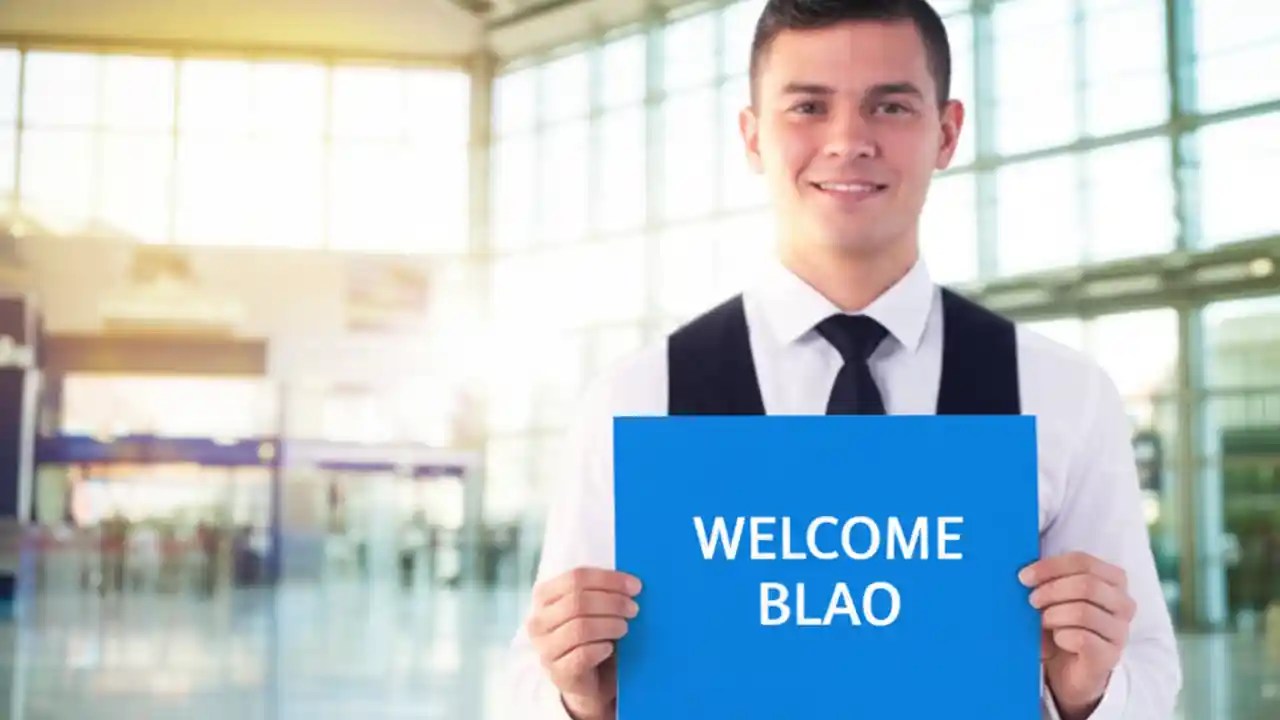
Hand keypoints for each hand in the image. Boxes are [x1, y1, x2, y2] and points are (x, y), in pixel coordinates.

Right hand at [526, 567, 641, 719]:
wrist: (591, 679)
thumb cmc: (594, 636)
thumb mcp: (595, 609)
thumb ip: (604, 592)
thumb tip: (632, 583)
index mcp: (545, 596)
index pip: (575, 578)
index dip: (608, 579)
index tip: (635, 586)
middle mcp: (539, 621)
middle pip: (577, 602)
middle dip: (612, 602)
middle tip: (633, 609)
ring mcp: (545, 648)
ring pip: (580, 628)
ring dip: (609, 625)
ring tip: (624, 628)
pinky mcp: (558, 672)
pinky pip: (582, 655)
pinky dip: (601, 649)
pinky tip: (609, 648)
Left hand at [1020, 552, 1135, 719]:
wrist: (1066, 668)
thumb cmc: (1060, 623)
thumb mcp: (1054, 596)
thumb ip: (1048, 578)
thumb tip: (1026, 571)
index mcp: (1112, 580)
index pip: (1083, 561)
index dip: (1050, 567)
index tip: (1024, 577)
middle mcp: (1123, 604)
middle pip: (1086, 585)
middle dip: (1051, 591)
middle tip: (1032, 601)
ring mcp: (1120, 631)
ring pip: (1083, 612)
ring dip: (1053, 616)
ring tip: (1043, 622)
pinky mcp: (1110, 656)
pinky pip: (1082, 639)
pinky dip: (1061, 637)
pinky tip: (1058, 640)